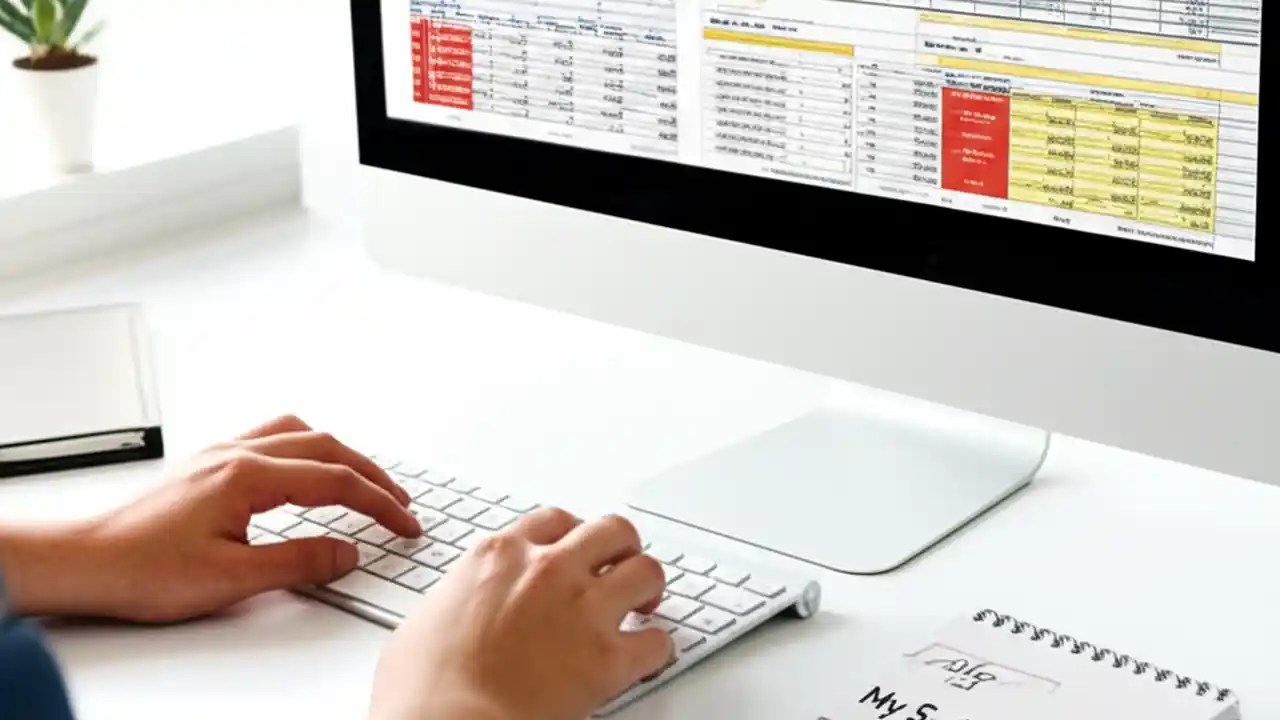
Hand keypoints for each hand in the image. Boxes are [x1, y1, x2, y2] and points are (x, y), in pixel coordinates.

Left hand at [0, 415, 420, 621]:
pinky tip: (305, 467)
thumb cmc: (142, 568)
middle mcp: (236, 453)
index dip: (380, 504)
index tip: (405, 523)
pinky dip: (305, 446)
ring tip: (364, 478)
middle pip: (326, 448)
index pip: (336, 482)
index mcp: (248, 476)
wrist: (83, 559)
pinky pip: (271, 436)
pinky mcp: (207, 463)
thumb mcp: (232, 578)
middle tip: (400, 502)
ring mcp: (220, 452)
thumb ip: (299, 561)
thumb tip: (347, 552)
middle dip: (372, 474)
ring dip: (340, 453)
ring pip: (299, 433)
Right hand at [369, 509, 673, 719]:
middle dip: (621, 548)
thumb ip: (460, 597)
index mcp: (499, 556)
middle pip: (610, 531)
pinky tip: (648, 657)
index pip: (552, 520)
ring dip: (648, 587)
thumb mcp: (427, 618)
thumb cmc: (424, 688)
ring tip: (645, 603)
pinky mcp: (607, 659)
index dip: (571, 534)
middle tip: (620, 566)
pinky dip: (658, 649)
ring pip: (645, 571)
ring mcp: (582, 610)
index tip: (575, 547)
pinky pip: (657, 642)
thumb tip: (460, 611)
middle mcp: (547, 570)